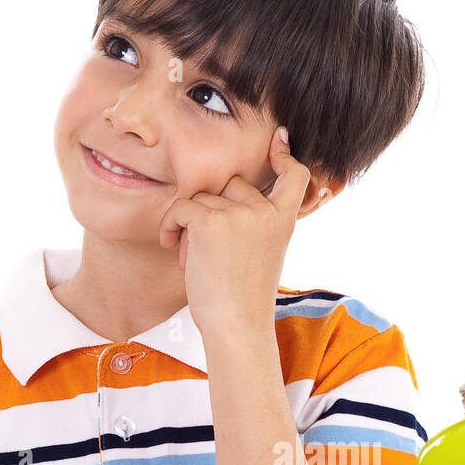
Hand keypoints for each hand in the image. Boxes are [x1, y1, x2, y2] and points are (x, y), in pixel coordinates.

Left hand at [157, 125, 311, 342]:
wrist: (237, 326)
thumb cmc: (243, 300)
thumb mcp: (262, 255)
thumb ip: (255, 225)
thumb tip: (222, 196)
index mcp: (283, 221)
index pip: (294, 176)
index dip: (285, 155)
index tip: (278, 138)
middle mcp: (265, 211)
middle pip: (230, 184)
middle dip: (213, 209)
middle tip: (209, 249)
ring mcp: (240, 213)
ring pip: (202, 197)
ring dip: (190, 222)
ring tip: (193, 256)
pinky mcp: (210, 221)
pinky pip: (180, 208)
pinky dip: (170, 225)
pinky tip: (172, 245)